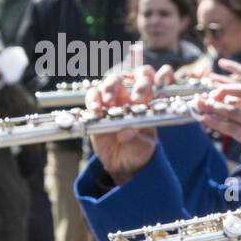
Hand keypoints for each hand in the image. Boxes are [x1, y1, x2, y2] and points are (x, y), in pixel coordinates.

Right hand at [83, 65, 160, 183]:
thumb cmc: (138, 150)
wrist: (122, 162)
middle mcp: (128, 97)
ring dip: (108, 89)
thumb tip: (126, 132)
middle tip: (130, 98)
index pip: (148, 81)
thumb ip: (136, 139)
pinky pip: (92, 97)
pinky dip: (92, 100)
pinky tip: (95, 110)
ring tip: (109, 103)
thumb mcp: (142, 146)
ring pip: (109, 83)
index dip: (145, 82)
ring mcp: (112, 101)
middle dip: (126, 82)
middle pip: (127, 77)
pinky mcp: (97, 108)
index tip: (141, 97)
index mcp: (145, 102)